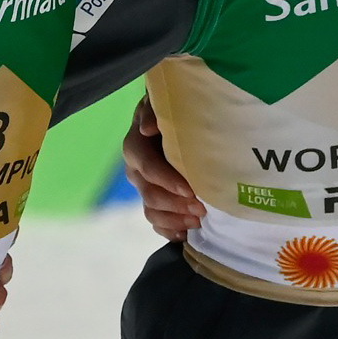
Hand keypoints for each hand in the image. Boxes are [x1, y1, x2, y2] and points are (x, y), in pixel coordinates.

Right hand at [122, 97, 202, 241]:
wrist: (175, 123)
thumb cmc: (173, 111)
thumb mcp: (162, 104)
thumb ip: (154, 111)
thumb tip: (148, 128)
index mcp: (135, 147)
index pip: (147, 167)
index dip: (167, 180)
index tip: (190, 189)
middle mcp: (136, 171)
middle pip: (151, 195)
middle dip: (176, 204)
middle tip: (202, 208)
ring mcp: (144, 189)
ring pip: (152, 212)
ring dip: (176, 219)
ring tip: (199, 220)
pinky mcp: (153, 202)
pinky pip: (156, 223)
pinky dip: (170, 231)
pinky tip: (186, 233)